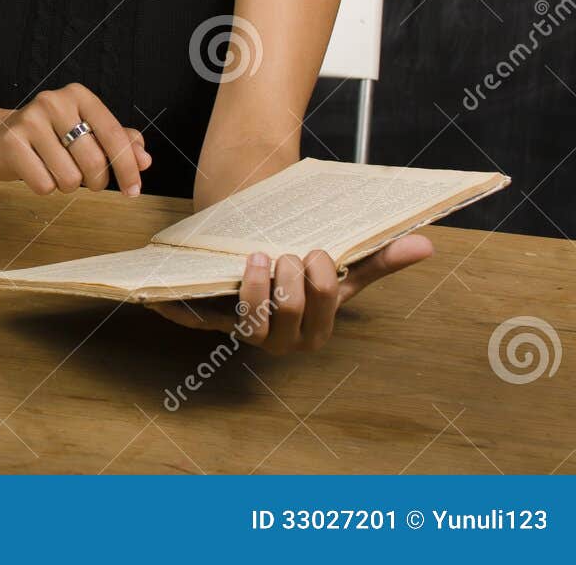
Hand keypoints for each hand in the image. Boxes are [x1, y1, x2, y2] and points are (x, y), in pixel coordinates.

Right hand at [0, 82, 150, 195]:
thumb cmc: (51, 136)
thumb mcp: (87, 131)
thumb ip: (119, 141)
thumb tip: (144, 160)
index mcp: (78, 95)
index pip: (114, 134)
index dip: (128, 167)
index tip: (133, 190)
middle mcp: (54, 101)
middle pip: (93, 161)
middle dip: (96, 181)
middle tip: (87, 179)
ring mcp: (30, 120)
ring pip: (69, 178)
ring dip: (68, 185)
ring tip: (56, 169)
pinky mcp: (11, 143)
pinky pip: (44, 185)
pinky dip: (45, 187)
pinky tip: (37, 170)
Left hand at [150, 235, 435, 353]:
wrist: (257, 262)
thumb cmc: (302, 269)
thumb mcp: (340, 268)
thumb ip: (378, 259)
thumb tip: (426, 243)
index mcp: (316, 330)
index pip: (322, 305)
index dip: (321, 279)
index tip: (317, 252)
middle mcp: (280, 338)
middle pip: (288, 312)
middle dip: (288, 280)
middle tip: (284, 252)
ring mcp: (243, 330)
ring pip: (250, 321)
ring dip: (253, 287)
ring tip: (256, 257)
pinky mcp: (209, 319)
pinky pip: (193, 318)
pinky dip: (175, 308)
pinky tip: (157, 297)